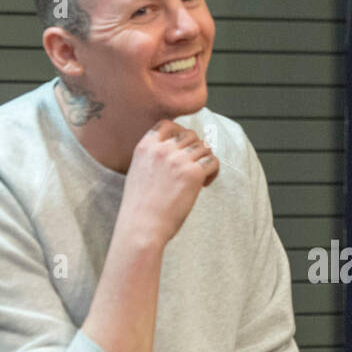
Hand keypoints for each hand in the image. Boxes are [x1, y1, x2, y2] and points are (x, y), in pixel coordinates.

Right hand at [122, 119, 218, 245]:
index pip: (167, 124)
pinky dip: (213, 171)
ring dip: (206, 161)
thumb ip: (153, 158)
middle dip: (196, 149)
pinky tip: (205, 184)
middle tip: (193, 168)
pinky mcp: (193, 174)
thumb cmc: (139, 207)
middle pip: (190, 135)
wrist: (141, 227)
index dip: (180, 133)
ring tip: (200, 179)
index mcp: (145, 146)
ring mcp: (178, 160)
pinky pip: (213, 162)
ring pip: (204, 148)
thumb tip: (177, 152)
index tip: (183, 149)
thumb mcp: (138, 172)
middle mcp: (162, 149)